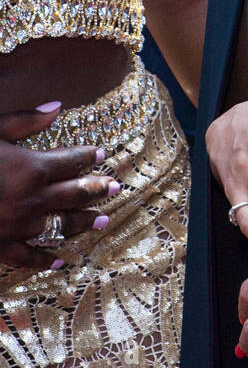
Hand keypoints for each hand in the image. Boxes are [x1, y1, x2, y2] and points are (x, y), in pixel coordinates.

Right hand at [0, 103, 119, 269]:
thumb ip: (25, 121)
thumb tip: (57, 107)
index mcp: (32, 168)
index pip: (71, 161)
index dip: (88, 157)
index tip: (101, 155)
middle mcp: (32, 199)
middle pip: (75, 194)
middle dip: (97, 190)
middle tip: (115, 188)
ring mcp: (18, 227)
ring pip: (60, 225)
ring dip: (83, 223)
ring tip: (102, 221)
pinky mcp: (1, 248)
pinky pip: (29, 258)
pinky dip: (46, 259)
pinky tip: (60, 261)